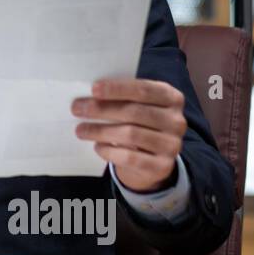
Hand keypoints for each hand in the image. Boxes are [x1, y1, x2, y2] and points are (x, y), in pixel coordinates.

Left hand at [70, 78, 186, 192]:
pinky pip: (130, 157)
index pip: (144, 90)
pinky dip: (109, 151)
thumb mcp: (136, 107)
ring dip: (100, 131)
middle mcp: (176, 120)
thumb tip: (89, 96)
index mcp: (171, 98)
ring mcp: (172, 144)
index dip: (118, 88)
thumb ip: (121, 99)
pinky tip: (97, 146)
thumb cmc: (138, 124)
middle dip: (102, 109)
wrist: (152, 160)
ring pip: (131, 135)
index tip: (93, 89)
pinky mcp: (162, 166)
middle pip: (134, 112)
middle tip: (77, 109)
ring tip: (81, 130)